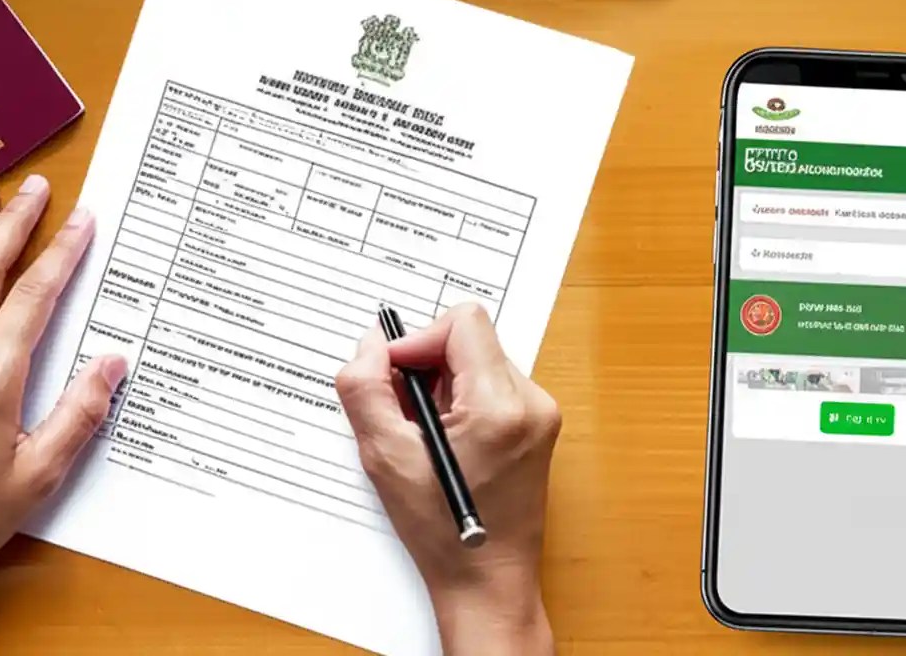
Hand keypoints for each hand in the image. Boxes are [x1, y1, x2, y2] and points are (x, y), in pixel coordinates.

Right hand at [335, 304, 560, 655]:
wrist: (487, 583)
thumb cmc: (440, 534)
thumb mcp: (385, 457)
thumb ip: (366, 390)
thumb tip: (370, 346)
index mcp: (501, 406)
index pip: (463, 322)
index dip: (417, 340)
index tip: (393, 376)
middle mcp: (531, 402)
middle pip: (470, 341)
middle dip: (427, 367)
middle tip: (404, 414)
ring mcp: (540, 415)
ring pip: (478, 362)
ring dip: (441, 387)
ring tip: (425, 436)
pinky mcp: (537, 427)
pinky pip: (491, 386)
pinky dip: (459, 402)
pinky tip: (445, 443)